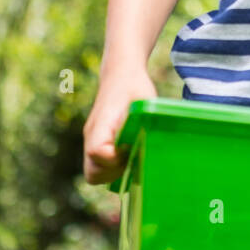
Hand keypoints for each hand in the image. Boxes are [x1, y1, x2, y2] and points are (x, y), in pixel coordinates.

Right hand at [83, 64, 155, 185]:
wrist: (120, 75)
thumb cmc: (135, 88)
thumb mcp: (145, 102)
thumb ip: (146, 124)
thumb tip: (157, 148)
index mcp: (101, 124)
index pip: (96, 152)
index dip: (115, 159)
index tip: (131, 149)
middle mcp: (91, 136)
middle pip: (92, 172)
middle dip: (114, 173)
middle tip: (133, 159)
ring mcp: (91, 142)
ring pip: (94, 173)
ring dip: (113, 174)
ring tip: (132, 158)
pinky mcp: (97, 145)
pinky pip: (99, 167)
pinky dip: (113, 170)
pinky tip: (129, 156)